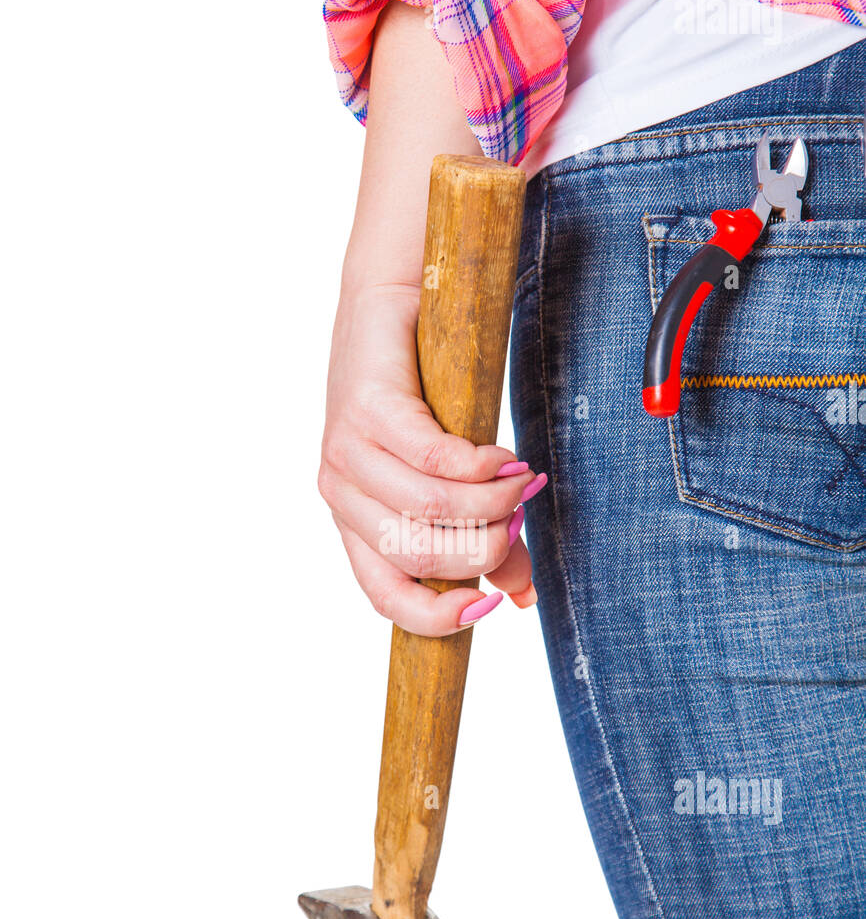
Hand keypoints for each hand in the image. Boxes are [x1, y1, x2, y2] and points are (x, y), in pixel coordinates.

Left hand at [318, 282, 543, 635]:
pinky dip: (482, 467)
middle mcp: (340, 494)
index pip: (385, 596)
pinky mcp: (367, 409)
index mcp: (355, 523)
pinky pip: (435, 460)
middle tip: (519, 519)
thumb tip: (519, 596)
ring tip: (521, 484)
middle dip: (483, 548)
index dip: (438, 617)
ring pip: (429, 510)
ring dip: (491, 506)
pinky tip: (504, 459)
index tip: (490, 608)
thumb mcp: (451, 481)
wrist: (391, 301)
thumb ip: (481, 539)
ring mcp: (347, 452)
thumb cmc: (426, 397)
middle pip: (418, 555)